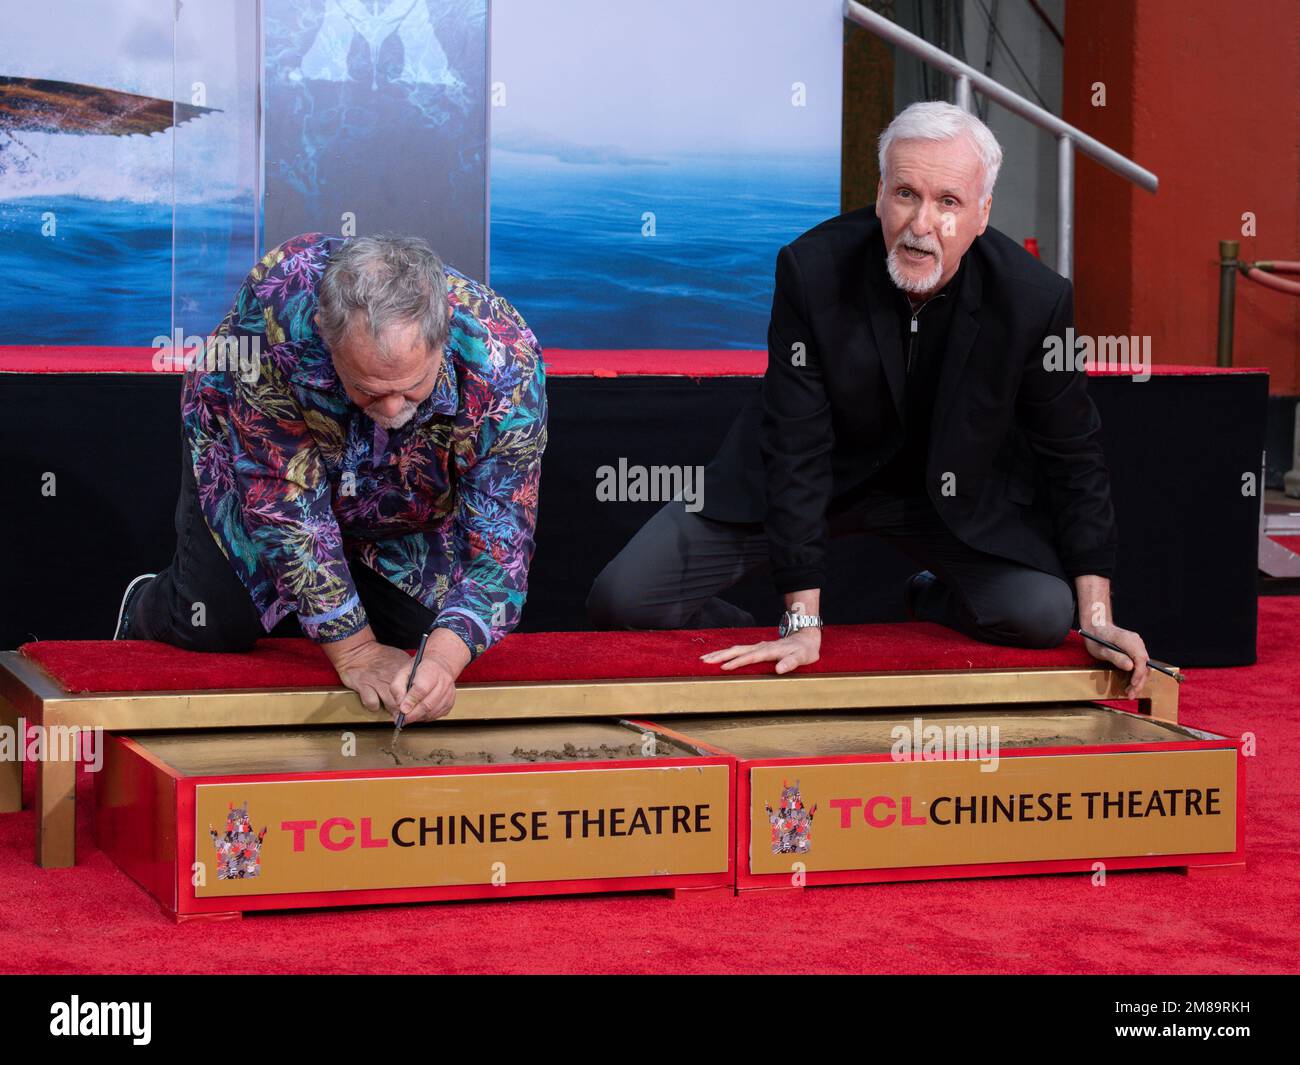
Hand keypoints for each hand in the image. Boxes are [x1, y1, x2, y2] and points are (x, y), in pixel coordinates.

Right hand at [331, 642, 414, 714]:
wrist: (358, 650)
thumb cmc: (380, 657)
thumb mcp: (399, 659)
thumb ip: (409, 672)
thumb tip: (418, 686)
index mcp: (402, 669)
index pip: (414, 688)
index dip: (416, 699)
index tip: (417, 706)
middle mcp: (391, 675)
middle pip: (403, 698)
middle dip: (406, 710)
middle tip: (407, 716)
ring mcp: (377, 681)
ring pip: (390, 703)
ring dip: (393, 711)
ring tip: (395, 716)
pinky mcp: (363, 685)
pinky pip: (372, 702)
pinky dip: (374, 706)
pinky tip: (376, 704)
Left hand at [388, 651, 457, 723]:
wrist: (439, 666)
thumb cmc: (420, 669)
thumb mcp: (404, 671)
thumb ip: (397, 687)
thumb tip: (400, 705)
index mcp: (431, 670)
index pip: (421, 689)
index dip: (411, 701)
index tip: (402, 709)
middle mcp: (444, 682)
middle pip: (428, 704)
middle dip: (413, 714)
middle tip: (403, 718)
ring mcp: (449, 693)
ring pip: (433, 712)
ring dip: (419, 717)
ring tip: (411, 715)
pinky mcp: (451, 702)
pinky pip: (438, 715)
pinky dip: (427, 717)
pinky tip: (421, 712)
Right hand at [700, 627, 820, 674]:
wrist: (806, 636)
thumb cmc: (804, 649)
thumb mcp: (803, 657)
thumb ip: (791, 662)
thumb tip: (779, 669)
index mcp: (770, 650)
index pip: (750, 657)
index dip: (737, 662)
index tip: (723, 668)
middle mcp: (761, 647)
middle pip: (737, 650)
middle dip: (720, 655)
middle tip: (704, 661)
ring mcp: (758, 646)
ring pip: (735, 649)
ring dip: (720, 653)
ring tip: (705, 658)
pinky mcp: (757, 648)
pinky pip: (739, 650)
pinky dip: (727, 653)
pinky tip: (719, 656)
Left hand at [1082, 623, 1149, 697]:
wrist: (1096, 627)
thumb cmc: (1096, 637)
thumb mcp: (1101, 650)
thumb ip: (1116, 657)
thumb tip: (1130, 667)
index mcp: (1128, 640)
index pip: (1140, 659)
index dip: (1139, 673)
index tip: (1133, 684)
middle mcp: (1136, 641)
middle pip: (1144, 664)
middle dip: (1139, 681)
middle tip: (1131, 694)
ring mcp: (1137, 645)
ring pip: (1144, 665)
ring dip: (1139, 680)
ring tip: (1130, 692)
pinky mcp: (1135, 649)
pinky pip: (1140, 663)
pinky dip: (1137, 675)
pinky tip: (1131, 684)